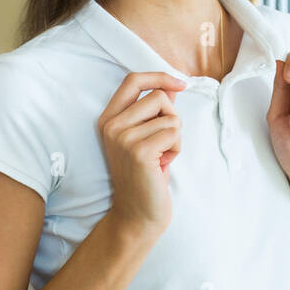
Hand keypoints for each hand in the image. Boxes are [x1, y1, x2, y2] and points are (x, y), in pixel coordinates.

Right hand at [98, 70, 188, 236]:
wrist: (137, 214)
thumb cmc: (146, 175)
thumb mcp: (148, 137)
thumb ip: (156, 111)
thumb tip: (173, 85)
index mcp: (108, 119)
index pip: (133, 80)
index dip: (159, 76)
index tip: (181, 84)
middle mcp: (111, 126)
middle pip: (158, 96)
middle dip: (172, 117)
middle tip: (163, 143)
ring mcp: (122, 138)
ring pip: (170, 116)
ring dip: (175, 137)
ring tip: (161, 157)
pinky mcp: (139, 151)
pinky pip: (174, 132)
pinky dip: (176, 148)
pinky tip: (163, 165)